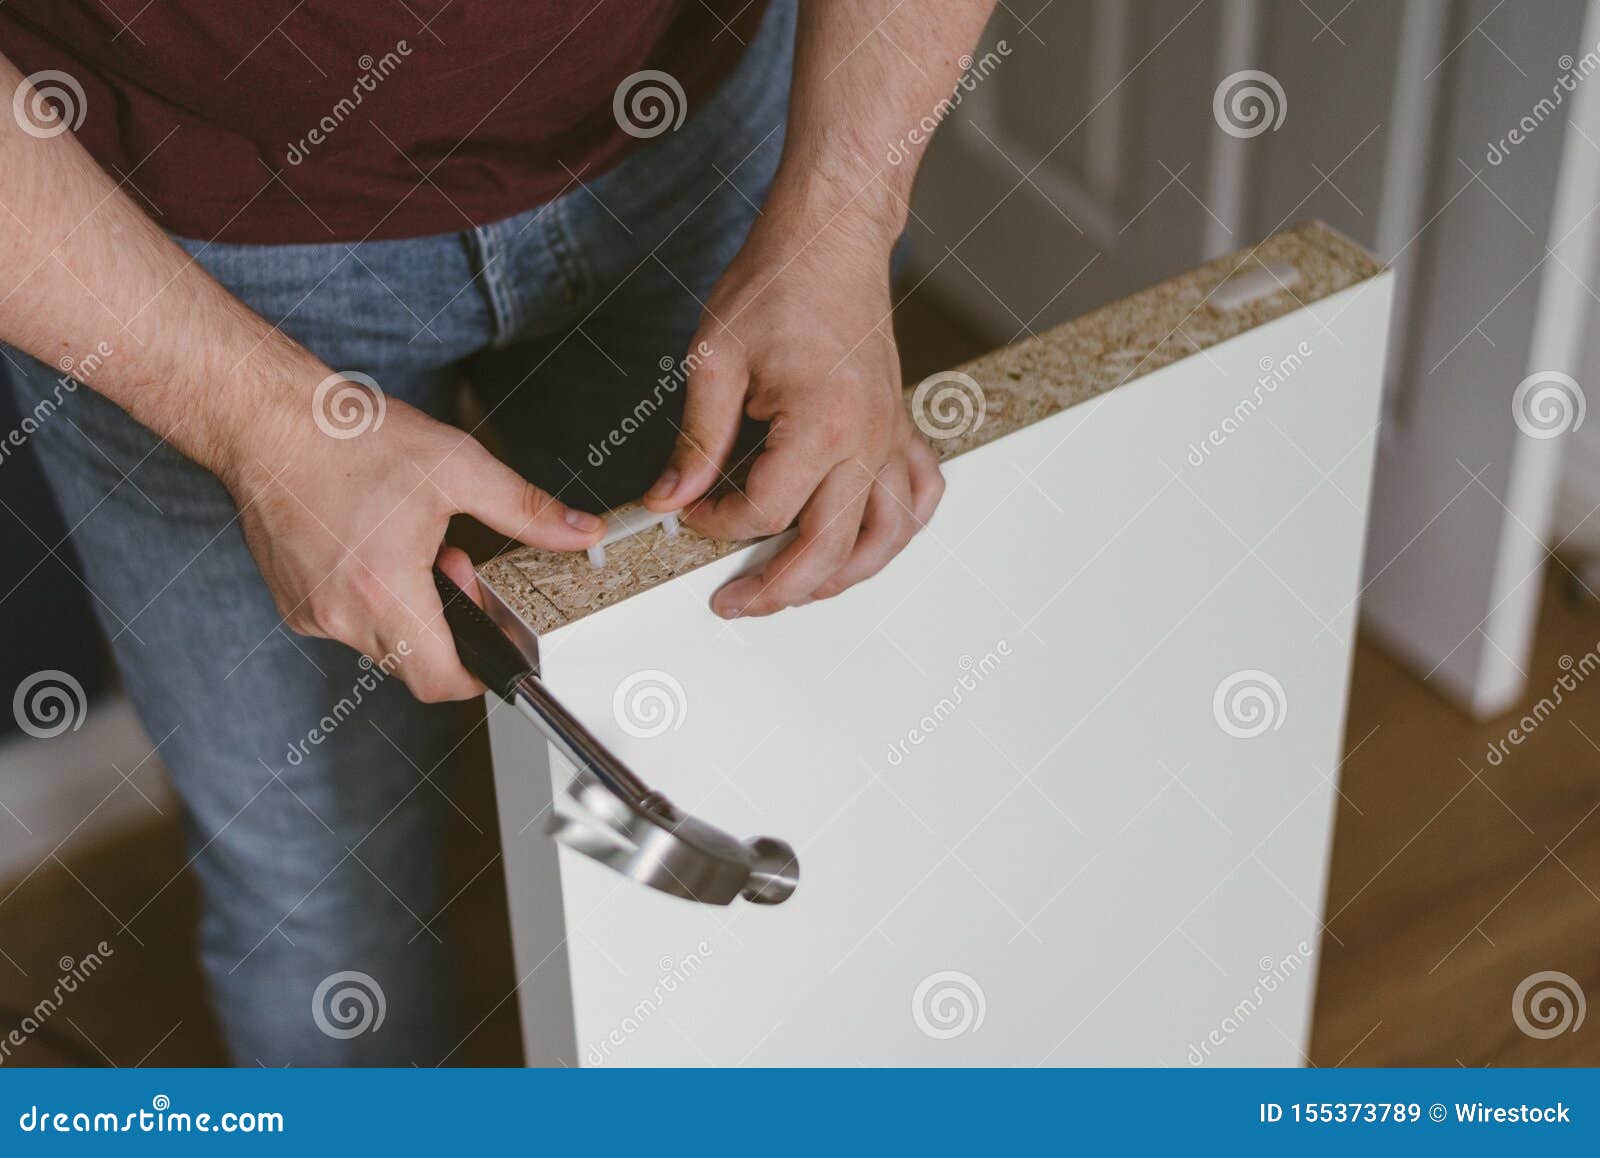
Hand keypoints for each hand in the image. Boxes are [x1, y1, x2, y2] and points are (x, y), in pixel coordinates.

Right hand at [217, 367, 602, 701]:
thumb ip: (526, 510)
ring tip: (414, 548)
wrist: (267, 422)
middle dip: (451, 625)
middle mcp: (342, 616)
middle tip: (454, 561)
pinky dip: (374, 601)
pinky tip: (376, 550)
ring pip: (384, 644)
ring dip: (412, 611)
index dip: (479, 673)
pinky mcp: (293, 603)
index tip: (495, 642)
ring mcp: (312, 613)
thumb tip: (581, 532)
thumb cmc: (351, 440)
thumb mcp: (458, 467)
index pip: (441, 682)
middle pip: (417, 663)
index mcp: (386, 593)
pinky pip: (348, 624)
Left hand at [641, 197, 943, 616]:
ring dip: (843, 577)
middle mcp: (868, 440)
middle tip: (734, 602)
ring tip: (798, 589)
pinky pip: (920, 494)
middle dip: (777, 589)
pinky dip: (899, 529)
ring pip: (886, 538)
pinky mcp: (901, 426)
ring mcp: (892, 436)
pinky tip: (866, 540)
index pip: (765, 512)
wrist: (831, 236)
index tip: (688, 515)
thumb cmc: (779, 281)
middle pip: (829, 548)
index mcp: (821, 424)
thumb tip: (670, 498)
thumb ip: (697, 440)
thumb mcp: (715, 359)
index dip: (717, 527)